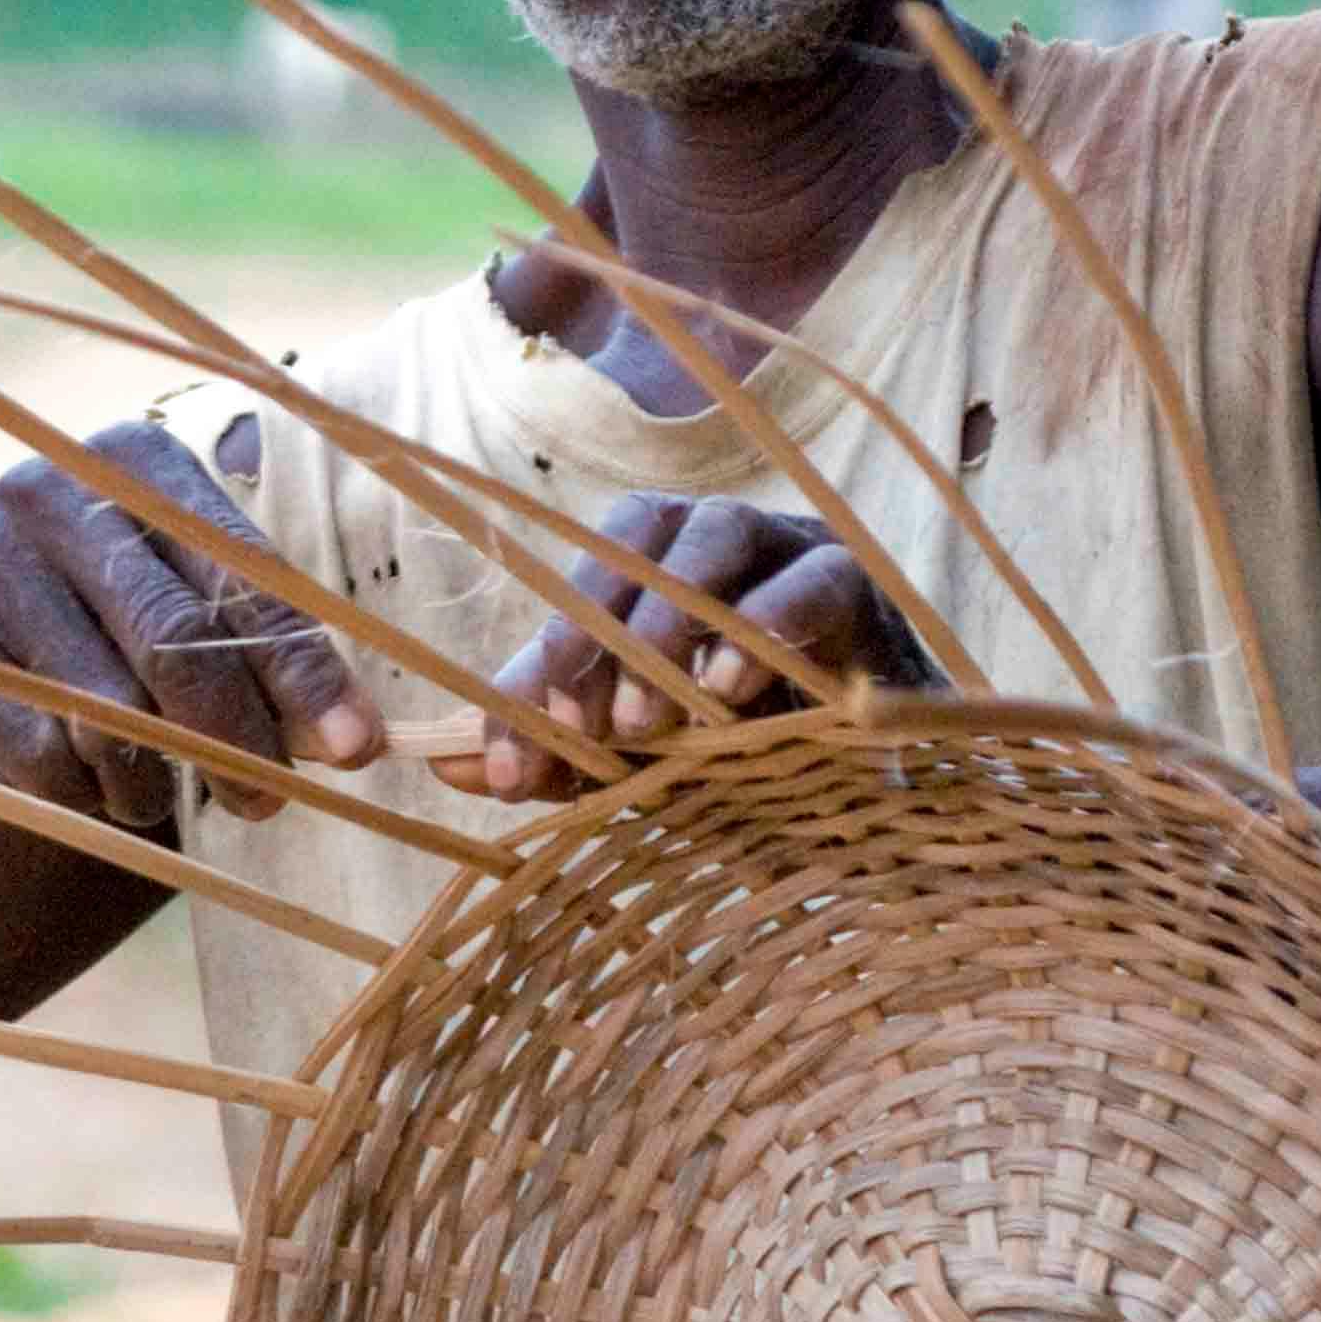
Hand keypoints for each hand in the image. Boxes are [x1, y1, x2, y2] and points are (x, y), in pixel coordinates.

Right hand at [0, 421, 378, 831]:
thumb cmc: (82, 627)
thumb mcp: (165, 606)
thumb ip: (251, 650)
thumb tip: (352, 737)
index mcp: (139, 463)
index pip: (244, 577)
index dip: (303, 670)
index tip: (356, 747)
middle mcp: (55, 490)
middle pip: (177, 641)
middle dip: (239, 740)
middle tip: (267, 804)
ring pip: (109, 709)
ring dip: (150, 781)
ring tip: (154, 798)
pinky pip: (39, 752)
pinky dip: (79, 792)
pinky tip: (78, 782)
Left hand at [471, 494, 935, 799]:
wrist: (873, 787)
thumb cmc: (746, 755)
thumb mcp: (642, 763)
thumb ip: (560, 756)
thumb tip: (447, 764)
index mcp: (651, 572)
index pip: (579, 586)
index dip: (537, 662)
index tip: (510, 754)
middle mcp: (711, 544)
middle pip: (638, 538)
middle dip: (598, 629)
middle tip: (588, 728)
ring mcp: (786, 549)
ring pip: (718, 534)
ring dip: (673, 618)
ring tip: (657, 716)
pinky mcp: (858, 581)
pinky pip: (816, 575)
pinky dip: (772, 620)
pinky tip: (737, 684)